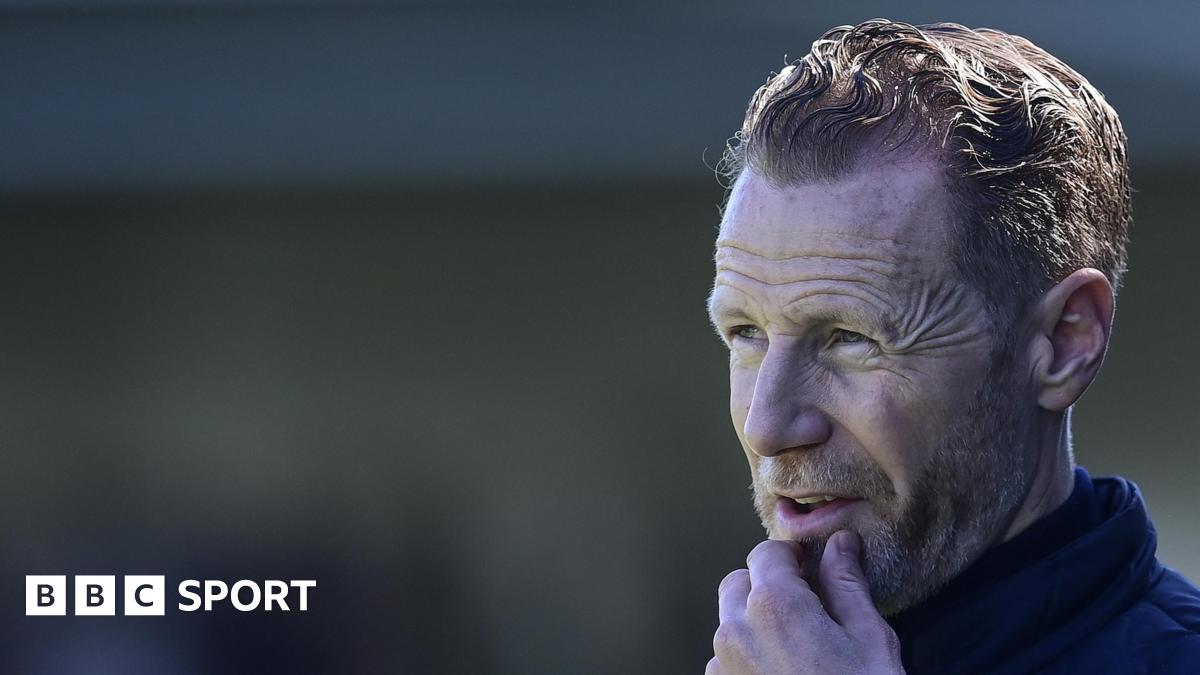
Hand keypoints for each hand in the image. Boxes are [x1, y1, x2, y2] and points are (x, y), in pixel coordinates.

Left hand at [706, 530, 903, 673]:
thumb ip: (847, 585)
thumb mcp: (869, 640)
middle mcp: (737, 632)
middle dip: (767, 587)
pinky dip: (748, 660)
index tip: (810, 569)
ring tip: (798, 650)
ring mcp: (723, 668)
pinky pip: (725, 662)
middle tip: (806, 609)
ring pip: (729, 624)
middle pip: (738, 585)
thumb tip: (842, 545)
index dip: (790, 557)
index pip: (766, 554)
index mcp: (774, 607)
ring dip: (755, 625)